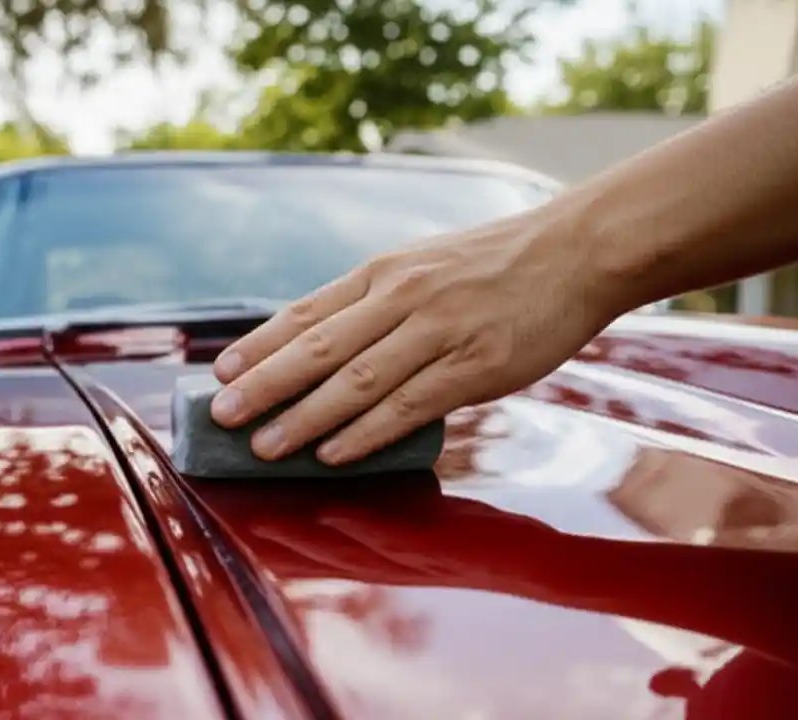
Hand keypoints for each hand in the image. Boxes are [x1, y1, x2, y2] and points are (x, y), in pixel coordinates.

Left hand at [209, 207, 620, 463]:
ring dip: (304, 418)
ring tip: (265, 446)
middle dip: (264, 385)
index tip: (220, 373)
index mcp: (383, 272)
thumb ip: (375, 302)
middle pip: (318, 347)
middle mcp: (403, 297)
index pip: (306, 312)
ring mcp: (439, 331)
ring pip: (356, 380)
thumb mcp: (423, 265)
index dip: (260, 346)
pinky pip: (409, 405)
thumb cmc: (495, 264)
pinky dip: (367, 432)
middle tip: (222, 415)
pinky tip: (334, 453)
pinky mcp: (475, 365)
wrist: (577, 251)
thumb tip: (323, 345)